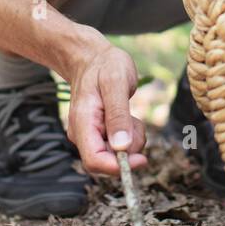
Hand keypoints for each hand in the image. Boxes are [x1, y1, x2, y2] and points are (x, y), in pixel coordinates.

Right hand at [66, 39, 147, 175]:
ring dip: (132, 141)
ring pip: (115, 156)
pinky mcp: (100, 134)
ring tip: (131, 115)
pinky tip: (128, 117)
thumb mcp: (115, 83)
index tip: (141, 158)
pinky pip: (119, 147)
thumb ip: (118, 114)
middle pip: (107, 162)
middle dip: (128, 151)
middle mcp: (83, 134)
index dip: (118, 166)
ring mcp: (90, 135)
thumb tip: (122, 147)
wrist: (93, 58)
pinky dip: (130, 137)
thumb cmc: (104, 66)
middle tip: (135, 122)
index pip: (94, 160)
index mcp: (83, 123)